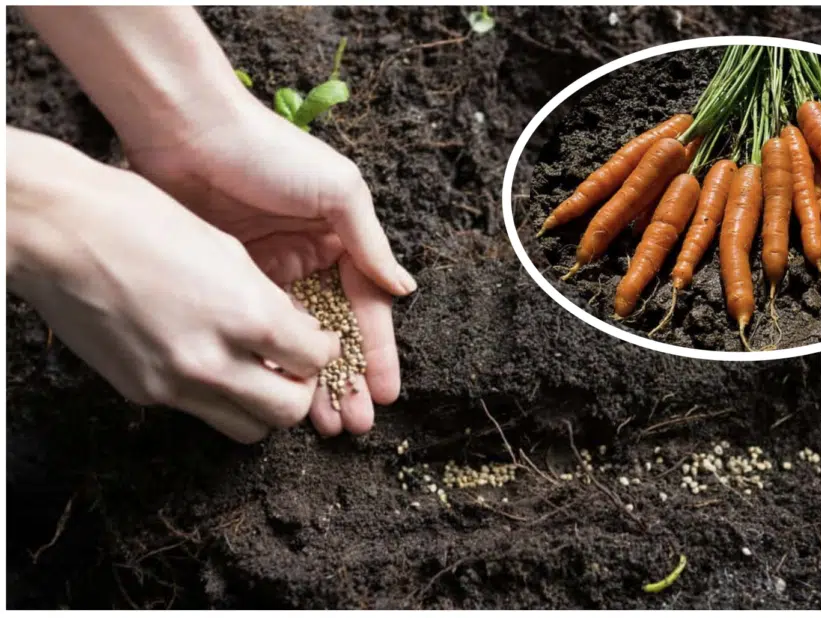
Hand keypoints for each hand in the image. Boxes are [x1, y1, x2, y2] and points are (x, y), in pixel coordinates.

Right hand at [7, 127, 339, 442]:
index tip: (317, 340)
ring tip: (255, 371)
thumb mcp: (226, 248)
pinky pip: (198, 412)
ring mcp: (173, 384)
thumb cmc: (139, 220)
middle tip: (293, 365)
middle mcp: (211, 361)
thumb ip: (268, 299)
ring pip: (247, 428)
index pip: (313, 360)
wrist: (56, 231)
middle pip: (287, 412)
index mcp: (243, 315)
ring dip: (262, 406)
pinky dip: (215, 396)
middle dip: (300, 389)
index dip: (323, 349)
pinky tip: (208, 361)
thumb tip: (297, 331)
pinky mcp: (142, 394)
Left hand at [122, 98, 415, 436]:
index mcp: (342, 240)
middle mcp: (311, 260)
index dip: (377, 352)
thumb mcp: (337, 191)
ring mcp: (272, 274)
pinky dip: (272, 362)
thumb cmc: (270, 153)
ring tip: (324, 423)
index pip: (367, 308)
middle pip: (336, 334)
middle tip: (354, 424)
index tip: (384, 393)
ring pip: (299, 341)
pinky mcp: (232, 280)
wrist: (189, 131)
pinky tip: (279, 392)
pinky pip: (260, 332)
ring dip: (313, 381)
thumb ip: (369, 244)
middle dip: (347, 380)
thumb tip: (403, 290)